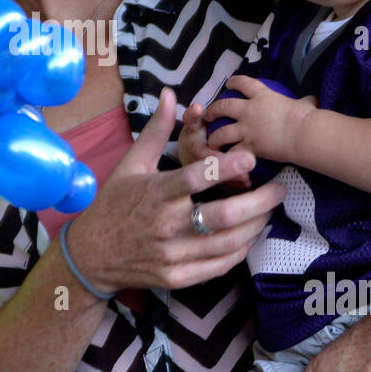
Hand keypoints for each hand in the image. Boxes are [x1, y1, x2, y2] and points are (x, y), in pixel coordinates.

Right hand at [65, 88, 286, 294]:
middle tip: (279, 188)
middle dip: (259, 201)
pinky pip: (219, 266)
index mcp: (155, 193)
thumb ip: (157, 131)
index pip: (195, 178)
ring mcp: (172, 255)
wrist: (91, 254)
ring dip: (255, 225)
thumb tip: (170, 94)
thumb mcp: (131, 164)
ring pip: (227, 242)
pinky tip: (249, 235)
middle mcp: (165, 225)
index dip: (226, 167)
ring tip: (269, 210)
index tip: (250, 156)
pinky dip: (240, 250)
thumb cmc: (114, 203)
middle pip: (223, 216)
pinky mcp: (177, 277)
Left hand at [204, 76, 317, 163]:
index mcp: (263, 96)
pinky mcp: (249, 146)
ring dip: (214, 137)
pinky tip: (223, 160)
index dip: (234, 82)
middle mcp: (249, 110)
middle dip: (213, 109)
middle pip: (223, 106)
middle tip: (209, 114)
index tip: (229, 84)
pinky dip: (226, 157)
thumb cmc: (307, 118)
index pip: (243, 83)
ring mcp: (247, 129)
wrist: (304, 134)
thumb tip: (314, 100)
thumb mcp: (306, 104)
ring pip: (221, 132)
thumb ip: (304, 101)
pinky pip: (232, 152)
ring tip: (211, 141)